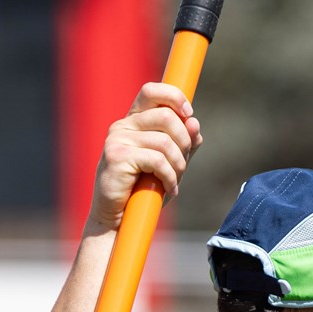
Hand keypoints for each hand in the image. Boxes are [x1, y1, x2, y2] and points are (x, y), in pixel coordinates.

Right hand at [88, 82, 202, 230]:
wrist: (118, 219)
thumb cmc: (143, 192)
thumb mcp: (168, 166)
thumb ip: (181, 145)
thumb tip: (195, 124)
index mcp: (134, 122)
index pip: (152, 91)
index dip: (174, 97)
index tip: (189, 116)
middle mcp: (123, 126)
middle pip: (166, 116)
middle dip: (184, 142)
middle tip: (183, 165)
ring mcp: (118, 139)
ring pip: (165, 141)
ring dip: (179, 165)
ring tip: (175, 182)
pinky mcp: (117, 157)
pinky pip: (157, 160)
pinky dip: (170, 178)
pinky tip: (169, 190)